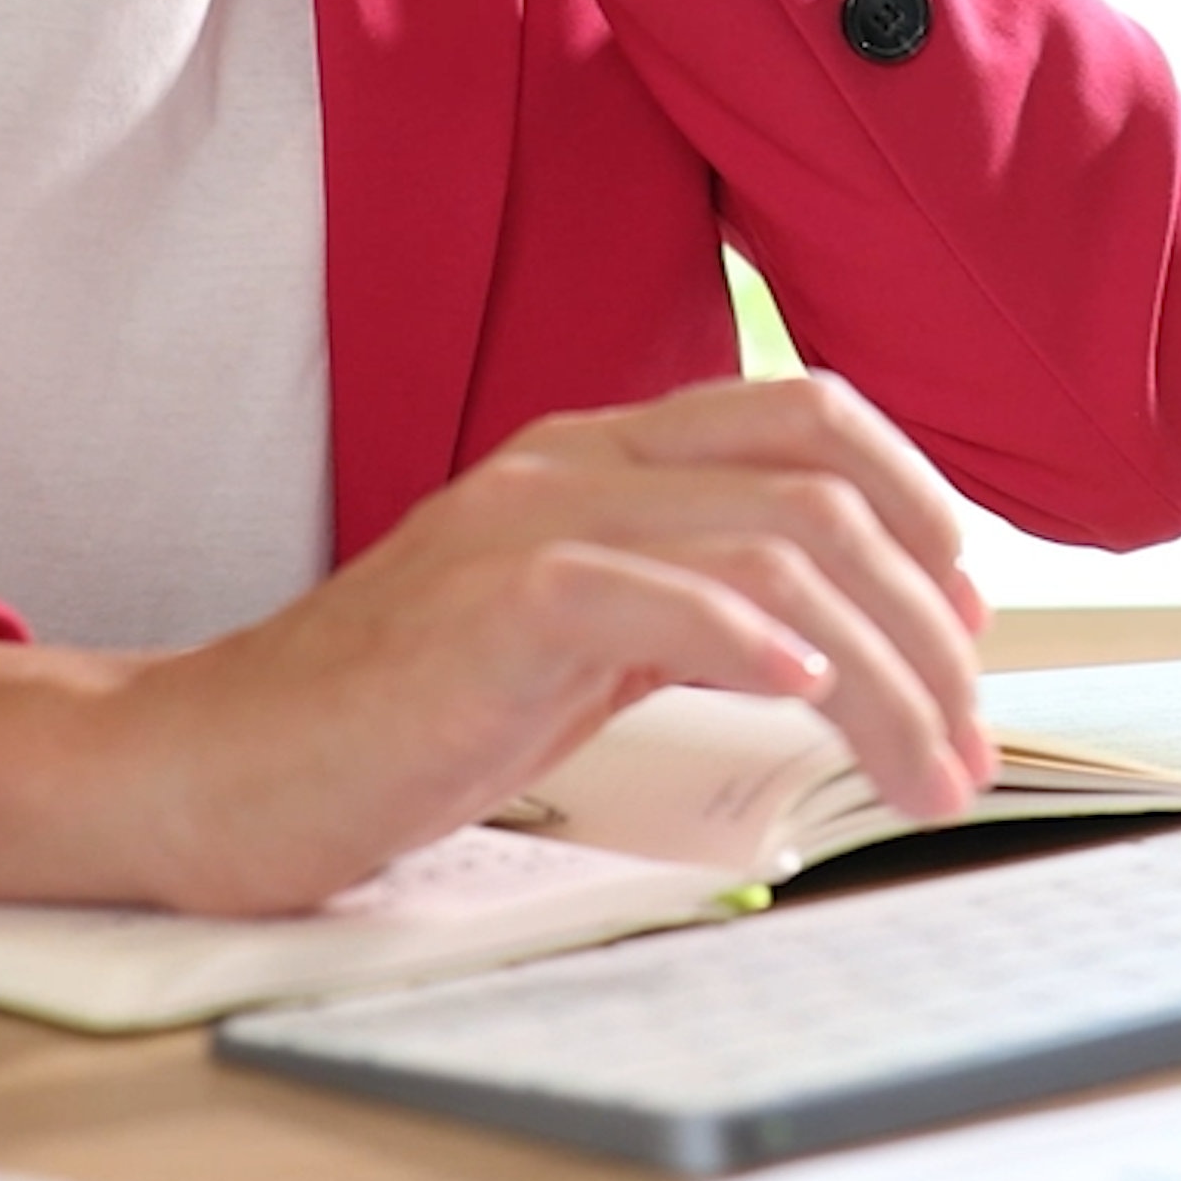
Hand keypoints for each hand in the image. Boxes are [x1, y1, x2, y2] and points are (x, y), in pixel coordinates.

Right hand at [0, 376, 995, 916]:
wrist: (211, 762)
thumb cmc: (393, 715)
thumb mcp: (573, 637)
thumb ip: (684, 602)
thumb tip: (830, 636)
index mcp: (605, 453)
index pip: (806, 416)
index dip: (916, 501)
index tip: (967, 616)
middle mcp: (580, 462)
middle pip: (818, 484)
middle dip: (928, 615)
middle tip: (968, 732)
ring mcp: (532, 521)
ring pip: (769, 546)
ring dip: (880, 666)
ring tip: (923, 765)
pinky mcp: (489, 605)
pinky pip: (646, 596)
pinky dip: (744, 637)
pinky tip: (799, 689)